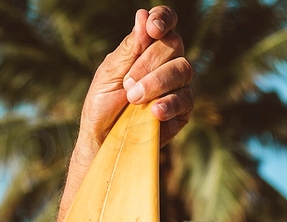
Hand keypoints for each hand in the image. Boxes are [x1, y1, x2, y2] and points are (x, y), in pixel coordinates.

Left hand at [81, 7, 194, 149]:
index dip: (163, 19)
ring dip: (156, 83)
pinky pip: (185, 99)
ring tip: (133, 99)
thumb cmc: (102, 106)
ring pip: (183, 69)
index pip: (164, 23)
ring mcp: (177, 85)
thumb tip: (142, 16)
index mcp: (147, 48)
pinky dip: (169, 103)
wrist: (102, 140)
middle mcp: (166, 62)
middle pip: (173, 44)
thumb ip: (128, 48)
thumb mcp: (108, 75)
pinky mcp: (182, 109)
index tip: (153, 29)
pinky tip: (154, 111)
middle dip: (148, 63)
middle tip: (127, 85)